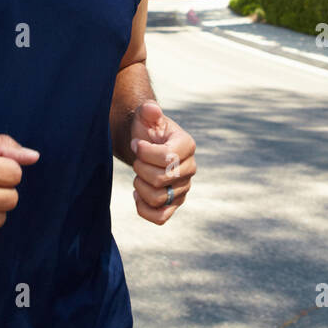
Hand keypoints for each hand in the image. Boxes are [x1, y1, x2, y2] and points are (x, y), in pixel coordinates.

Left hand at [128, 101, 194, 224]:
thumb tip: (152, 110)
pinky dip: (144, 209)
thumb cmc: (145, 130)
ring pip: (158, 199)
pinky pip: (161, 217)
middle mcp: (190, 168)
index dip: (146, 153)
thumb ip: (148, 110)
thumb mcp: (145, 115)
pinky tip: (138, 194)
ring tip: (138, 176)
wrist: (142, 147)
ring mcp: (183, 188)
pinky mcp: (174, 203)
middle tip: (137, 160)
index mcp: (187, 145)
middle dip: (141, 169)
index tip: (137, 144)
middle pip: (161, 180)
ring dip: (140, 187)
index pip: (168, 158)